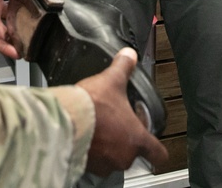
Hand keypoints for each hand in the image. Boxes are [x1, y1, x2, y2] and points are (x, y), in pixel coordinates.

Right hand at [77, 48, 169, 174]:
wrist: (63, 121)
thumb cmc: (92, 106)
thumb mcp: (112, 81)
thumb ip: (123, 68)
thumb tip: (129, 55)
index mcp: (137, 139)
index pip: (158, 154)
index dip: (157, 149)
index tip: (154, 145)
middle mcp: (123, 156)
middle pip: (132, 153)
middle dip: (124, 139)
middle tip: (116, 124)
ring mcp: (104, 164)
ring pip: (112, 157)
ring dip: (107, 146)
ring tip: (98, 128)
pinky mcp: (86, 166)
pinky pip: (93, 161)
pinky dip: (91, 150)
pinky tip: (85, 134)